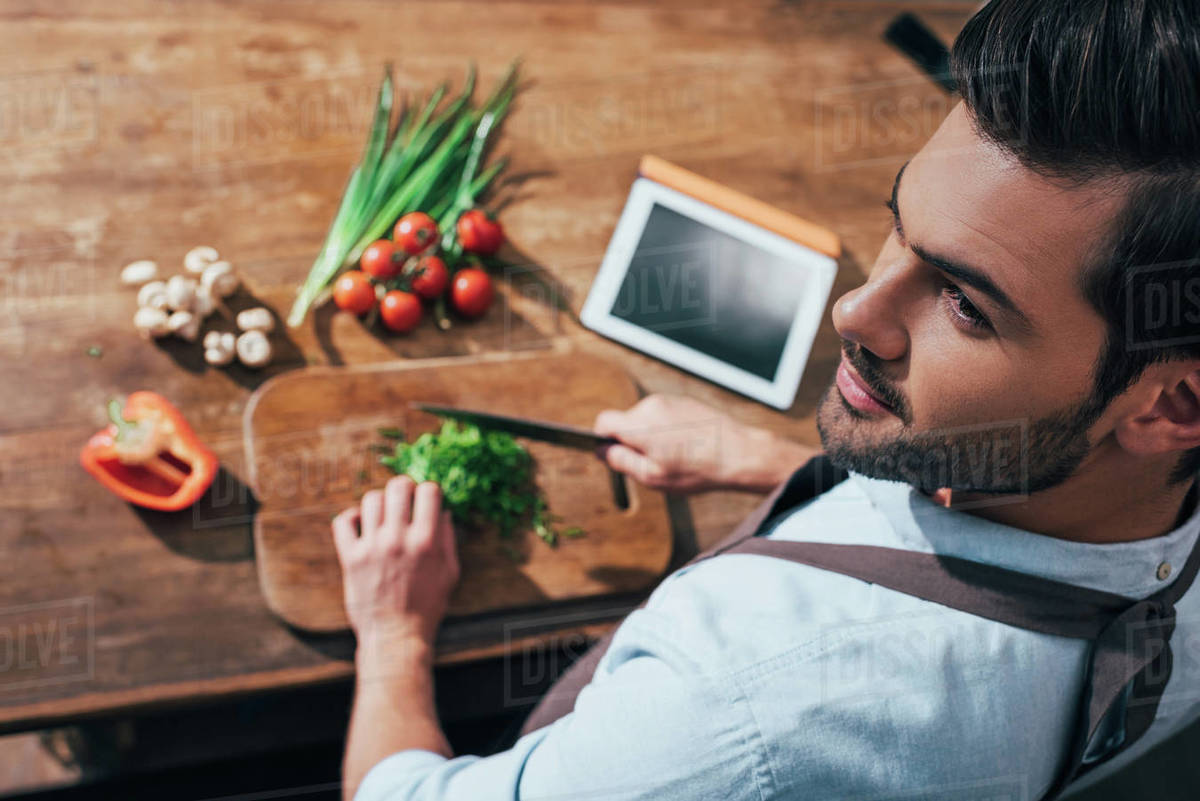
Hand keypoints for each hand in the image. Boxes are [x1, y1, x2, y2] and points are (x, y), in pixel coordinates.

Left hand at [332, 477, 459, 651]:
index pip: (429, 491)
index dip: (430, 491)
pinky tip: (362, 525)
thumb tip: (442, 511)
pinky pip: (343, 521)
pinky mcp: (350, 557)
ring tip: (384, 515)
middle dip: (405, 487)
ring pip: (371, 499)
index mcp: (426, 541)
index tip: (427, 500)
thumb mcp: (450, 572)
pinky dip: (352, 517)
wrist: (395, 635)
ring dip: (381, 502)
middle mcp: (398, 539)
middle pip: (398, 487)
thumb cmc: (427, 605)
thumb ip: (447, 539)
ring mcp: (371, 547)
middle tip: (405, 499)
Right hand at [593, 394, 817, 493]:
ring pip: (646, 419)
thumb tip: (601, 451)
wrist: (739, 453)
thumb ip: (621, 461)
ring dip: (652, 436)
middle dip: (632, 441)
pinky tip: (687, 446)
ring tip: (677, 455)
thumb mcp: (652, 476)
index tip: (615, 454)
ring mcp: (670, 401)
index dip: (604, 440)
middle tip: (654, 463)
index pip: (603, 422)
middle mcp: (651, 406)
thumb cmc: (697, 469)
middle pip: (626, 421)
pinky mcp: (685, 402)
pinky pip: (665, 415)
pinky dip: (669, 430)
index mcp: (639, 424)